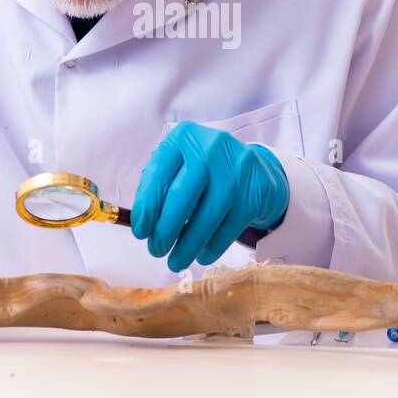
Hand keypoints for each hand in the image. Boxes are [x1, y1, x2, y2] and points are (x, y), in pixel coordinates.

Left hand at [132, 121, 289, 272]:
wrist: (258, 171)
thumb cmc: (208, 172)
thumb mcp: (182, 166)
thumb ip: (160, 187)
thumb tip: (143, 225)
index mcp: (184, 137)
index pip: (158, 174)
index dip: (146, 207)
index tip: (140, 232)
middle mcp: (211, 147)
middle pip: (181, 196)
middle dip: (165, 229)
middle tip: (156, 250)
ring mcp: (236, 168)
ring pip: (207, 216)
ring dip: (188, 245)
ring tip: (176, 261)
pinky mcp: (255, 191)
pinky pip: (229, 227)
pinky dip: (213, 246)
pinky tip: (202, 255)